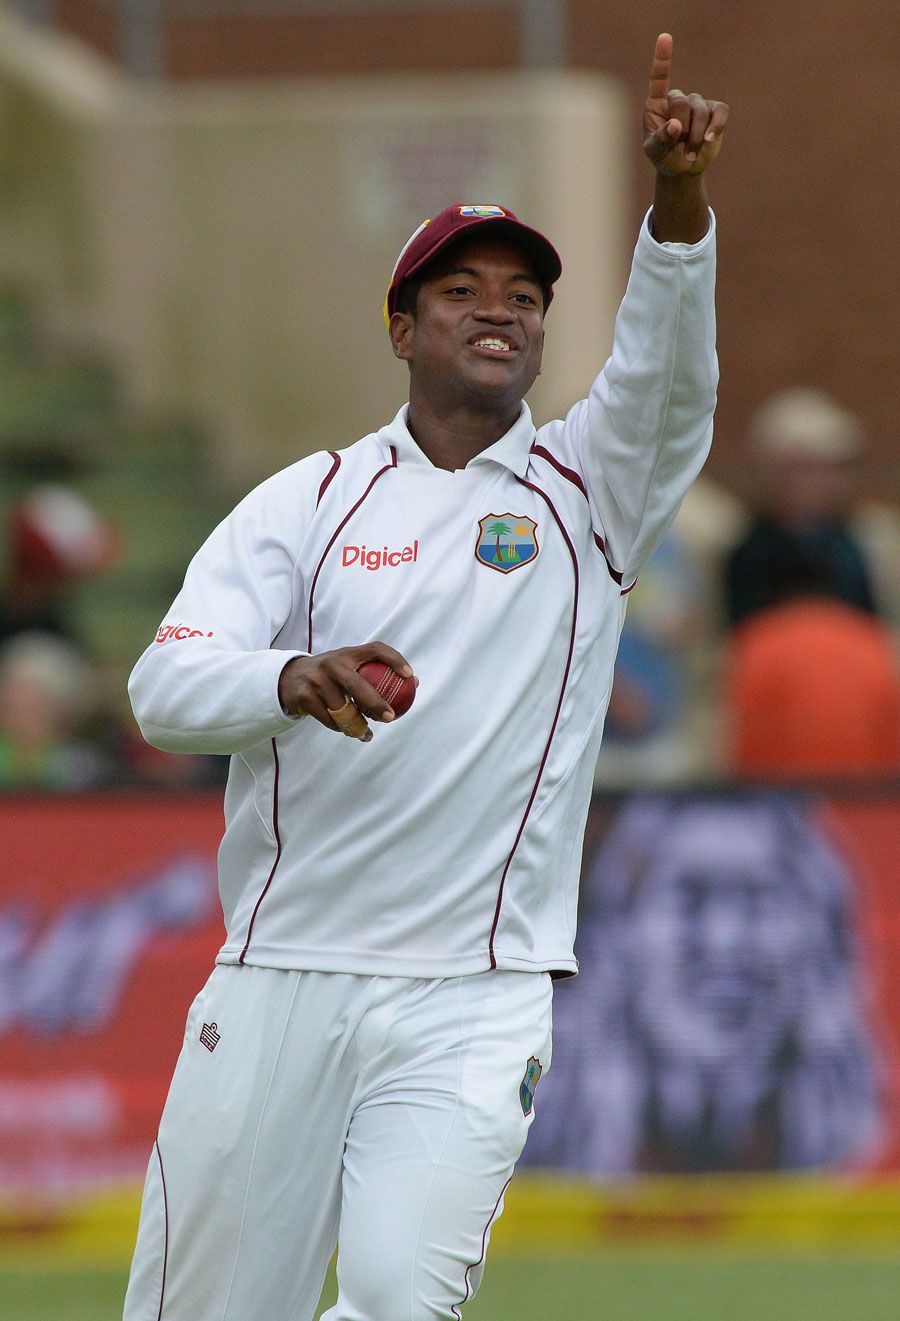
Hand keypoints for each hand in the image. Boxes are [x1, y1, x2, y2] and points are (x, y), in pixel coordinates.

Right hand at [279, 643, 416, 742]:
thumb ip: (376, 672)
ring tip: (367, 733)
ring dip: (358, 725)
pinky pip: (330, 720)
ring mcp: (317, 680)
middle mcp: (332, 664)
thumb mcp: (349, 666)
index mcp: (348, 654)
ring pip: (344, 710)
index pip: (375, 650)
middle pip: (358, 686)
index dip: (394, 660)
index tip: (409, 675)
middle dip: (376, 704)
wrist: (290, 678)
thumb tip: (414, 683)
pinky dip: (341, 728)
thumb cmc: (331, 674)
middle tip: (389, 718)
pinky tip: (349, 732)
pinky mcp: (305, 697)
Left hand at [643, 33, 727, 177]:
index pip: (659, 77)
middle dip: (681, 129)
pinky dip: (716, 127)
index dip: (663, 58)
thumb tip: (675, 126)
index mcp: (656, 103)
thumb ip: (660, 140)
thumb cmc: (664, 157)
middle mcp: (677, 99)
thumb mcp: (655, 153)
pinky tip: (708, 140)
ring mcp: (697, 103)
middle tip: (678, 146)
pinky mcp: (715, 111)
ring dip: (695, 138)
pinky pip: (720, 113)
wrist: (684, 168)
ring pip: (700, 112)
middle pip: (681, 103)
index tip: (665, 37)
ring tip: (690, 153)